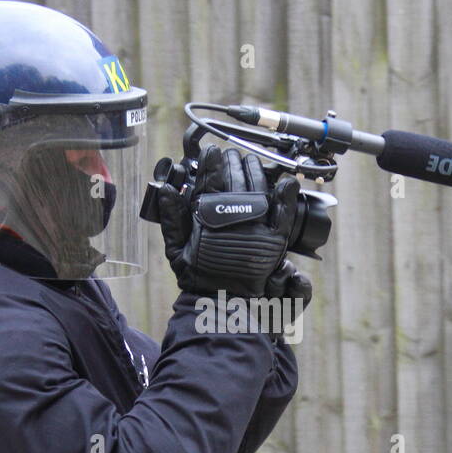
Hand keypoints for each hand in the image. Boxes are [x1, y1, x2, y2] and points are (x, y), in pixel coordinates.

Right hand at [156, 145, 300, 297]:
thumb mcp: (176, 248)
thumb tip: (165, 189)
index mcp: (207, 217)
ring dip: (254, 169)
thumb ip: (171, 218)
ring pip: (258, 187)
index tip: (211, 152)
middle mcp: (233, 218)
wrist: (221, 300)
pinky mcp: (274, 239)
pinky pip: (283, 210)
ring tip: (249, 161)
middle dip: (232, 162)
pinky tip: (285, 180)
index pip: (209, 180)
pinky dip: (286, 193)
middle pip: (235, 178)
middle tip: (230, 155)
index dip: (210, 162)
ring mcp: (256, 227)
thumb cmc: (198, 275)